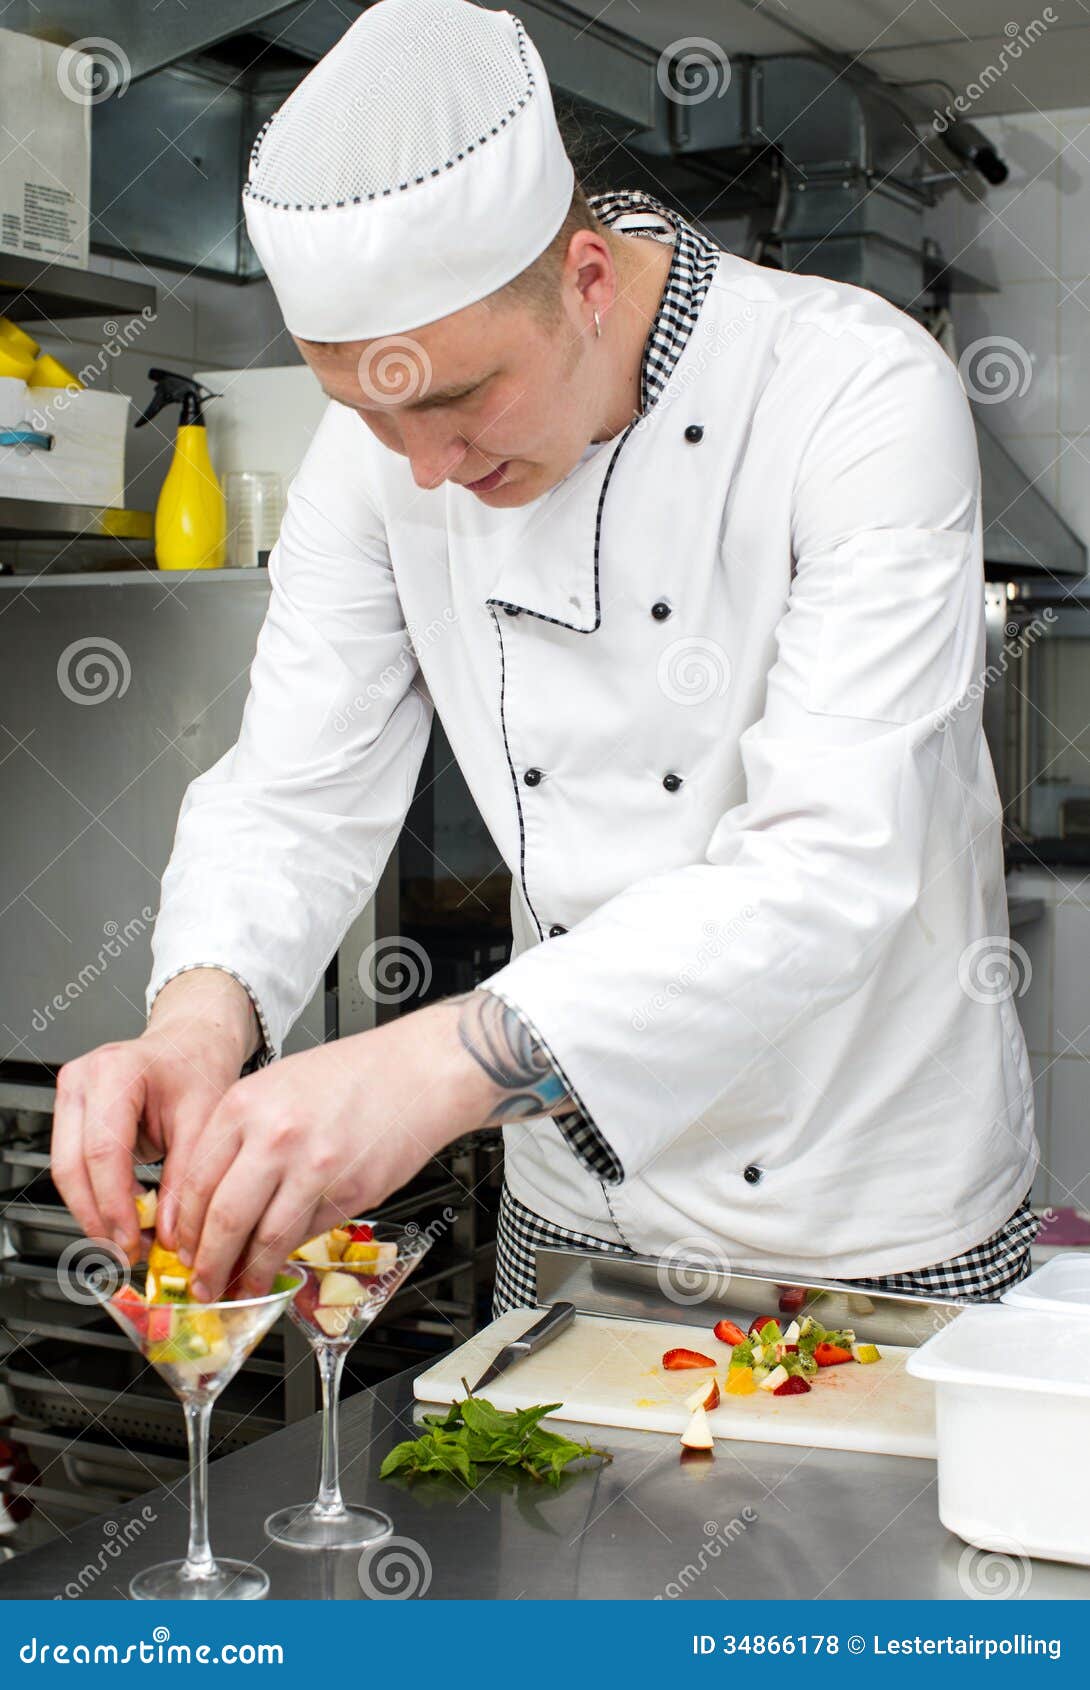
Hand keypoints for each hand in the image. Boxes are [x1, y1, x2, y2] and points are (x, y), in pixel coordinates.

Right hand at [51, 970, 258, 1257]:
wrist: (191, 1041)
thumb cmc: (198, 1066)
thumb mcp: (205, 1118)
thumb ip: (186, 1177)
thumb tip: (168, 1232)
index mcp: (116, 1071)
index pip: (103, 1150)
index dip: (114, 1204)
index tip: (132, 1240)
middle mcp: (81, 1080)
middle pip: (72, 1166)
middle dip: (98, 1217)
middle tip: (128, 1251)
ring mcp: (69, 1095)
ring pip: (66, 1172)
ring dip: (94, 1213)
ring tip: (130, 1241)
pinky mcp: (70, 1114)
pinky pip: (74, 1167)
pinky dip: (96, 1198)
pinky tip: (122, 1219)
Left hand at [170, 997, 490, 1299]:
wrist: (415, 1071)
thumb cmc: (349, 1075)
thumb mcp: (275, 1087)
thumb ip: (239, 1136)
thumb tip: (208, 1198)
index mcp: (245, 1105)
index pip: (195, 1182)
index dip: (183, 1228)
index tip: (180, 1249)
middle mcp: (275, 1136)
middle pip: (224, 1219)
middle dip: (207, 1264)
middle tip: (201, 1284)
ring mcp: (314, 1167)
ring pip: (266, 1239)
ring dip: (248, 1274)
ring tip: (239, 1287)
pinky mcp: (349, 1192)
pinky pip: (308, 1234)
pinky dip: (290, 1254)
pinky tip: (281, 1261)